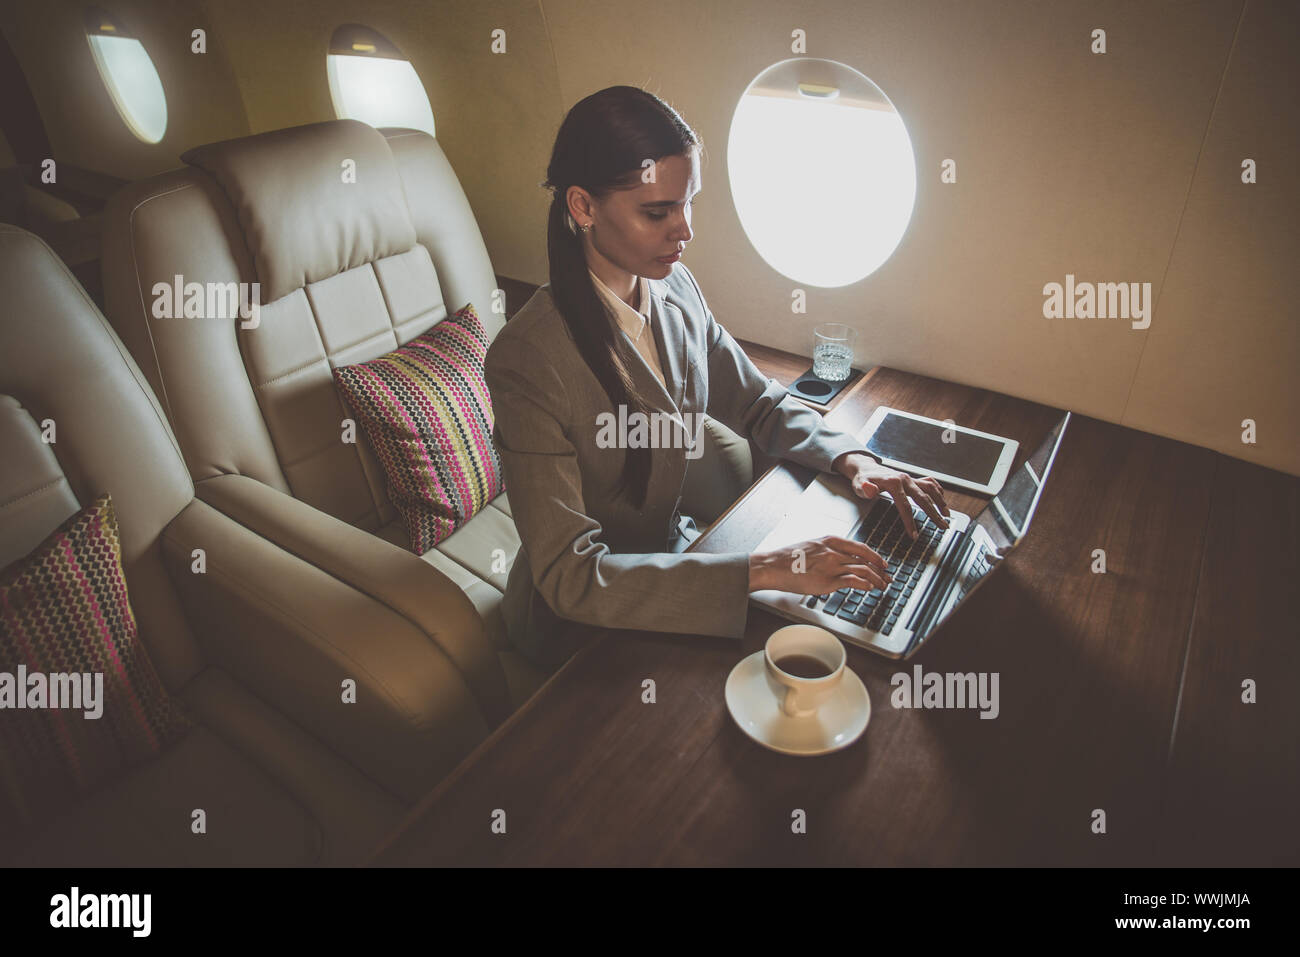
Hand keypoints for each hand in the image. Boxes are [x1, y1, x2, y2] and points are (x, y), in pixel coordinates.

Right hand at [749, 535, 892, 594]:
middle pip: (865, 560)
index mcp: (831, 541)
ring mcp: (832, 565)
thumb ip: (827, 552)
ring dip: (876, 579)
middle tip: (887, 577)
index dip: (875, 556)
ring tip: (882, 586)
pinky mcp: (828, 580)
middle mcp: (834, 551)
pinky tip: (869, 588)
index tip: (882, 563)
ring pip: (863, 571)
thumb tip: (838, 561)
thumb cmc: (787, 559)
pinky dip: (865, 585)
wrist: (773, 566)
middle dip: (880, 570)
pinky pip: (853, 581)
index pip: (861, 548)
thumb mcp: (811, 546)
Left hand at [831, 451, 950, 538]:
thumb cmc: (862, 479)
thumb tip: (870, 489)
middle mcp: (905, 479)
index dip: (910, 521)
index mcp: (893, 483)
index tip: (914, 535)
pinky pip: (929, 483)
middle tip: (942, 527)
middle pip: (923, 499)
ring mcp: (910, 478)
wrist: (866, 467)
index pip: (905, 506)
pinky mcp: (912, 479)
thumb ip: (865, 489)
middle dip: (934, 514)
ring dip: (941, 502)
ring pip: (930, 489)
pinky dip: (938, 491)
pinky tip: (942, 501)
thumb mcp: (858, 485)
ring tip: (947, 515)